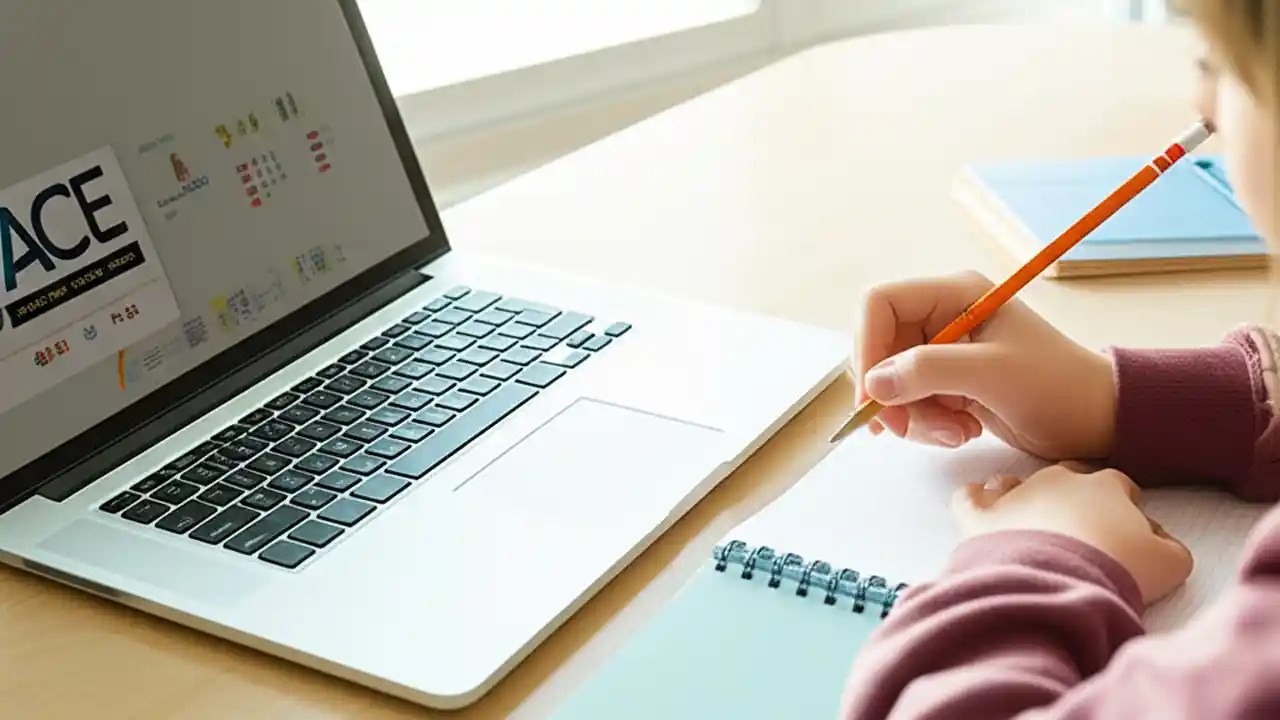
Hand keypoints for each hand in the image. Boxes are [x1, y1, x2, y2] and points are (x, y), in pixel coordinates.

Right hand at [856, 271, 1116, 459]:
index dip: (866, 346)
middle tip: (905, 428)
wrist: (1097, 422)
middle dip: (890, 392)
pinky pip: (910, 401)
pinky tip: (961, 431)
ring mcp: (945, 351)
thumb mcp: (992, 375)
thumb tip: (873, 385)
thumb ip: (928, 372)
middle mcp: (944, 316)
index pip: (880, 304)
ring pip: (891, 381)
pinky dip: (926, 424)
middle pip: (880, 347)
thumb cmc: (1058, 388)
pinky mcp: (949, 382)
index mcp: (955, 294)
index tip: (871, 395)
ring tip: (955, 433)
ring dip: (913, 415)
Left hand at [954, 465, 1192, 604]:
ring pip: (1013, 481)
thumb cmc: (1117, 569)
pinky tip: (979, 510)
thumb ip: (1172, 547)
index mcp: (1105, 486)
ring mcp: (1014, 493)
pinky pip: (969, 497)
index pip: (1119, 485)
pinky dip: (973, 501)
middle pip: (1066, 477)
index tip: (1125, 526)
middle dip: (1072, 495)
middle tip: (1077, 525)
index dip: (1124, 505)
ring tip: (1026, 521)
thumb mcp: (1170, 563)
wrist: (1059, 580)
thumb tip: (1162, 541)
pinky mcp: (979, 515)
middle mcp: (1056, 480)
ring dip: (1020, 496)